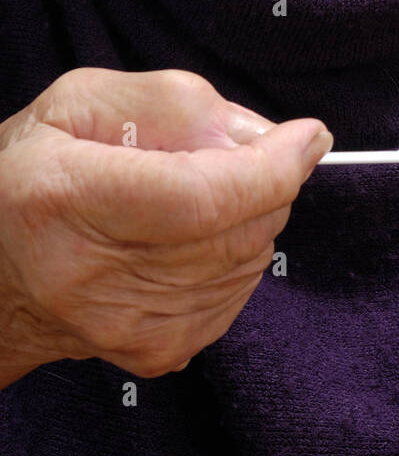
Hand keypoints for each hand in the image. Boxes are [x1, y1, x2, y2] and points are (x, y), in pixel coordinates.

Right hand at [0, 67, 331, 383]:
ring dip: (249, 216)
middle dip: (264, 179)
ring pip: (251, 259)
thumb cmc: (33, 174)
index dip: (272, 165)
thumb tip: (264, 137)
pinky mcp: (155, 353)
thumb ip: (177, 103)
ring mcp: (126, 326)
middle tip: (228, 154)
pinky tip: (191, 237)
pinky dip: (238, 254)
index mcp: (66, 197)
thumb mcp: (81, 101)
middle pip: (238, 227)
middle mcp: (93, 275)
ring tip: (192, 195)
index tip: (308, 135)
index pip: (201, 196)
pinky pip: (241, 292)